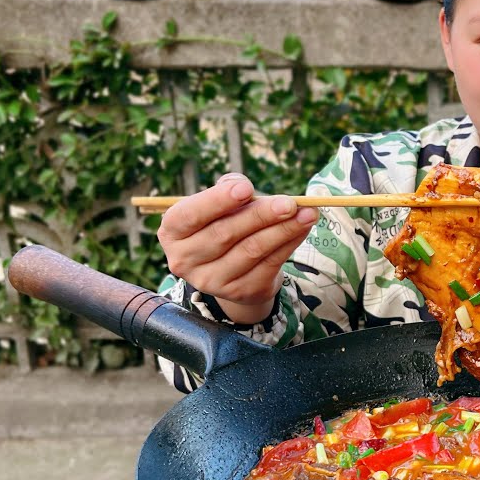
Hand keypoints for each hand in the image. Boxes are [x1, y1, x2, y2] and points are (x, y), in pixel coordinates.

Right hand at [156, 173, 318, 323]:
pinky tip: (302, 228)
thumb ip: (229, 191)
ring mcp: (212, 280)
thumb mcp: (217, 206)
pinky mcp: (240, 291)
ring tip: (306, 214)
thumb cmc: (222, 223)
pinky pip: (269, 264)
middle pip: (226, 233)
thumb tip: (246, 188)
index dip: (217, 201)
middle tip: (290, 202)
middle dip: (261, 215)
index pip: (190, 215)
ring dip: (283, 229)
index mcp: (173, 232)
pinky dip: (289, 243)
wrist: (231, 268)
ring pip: (252, 250)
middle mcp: (185, 259)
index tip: (246, 188)